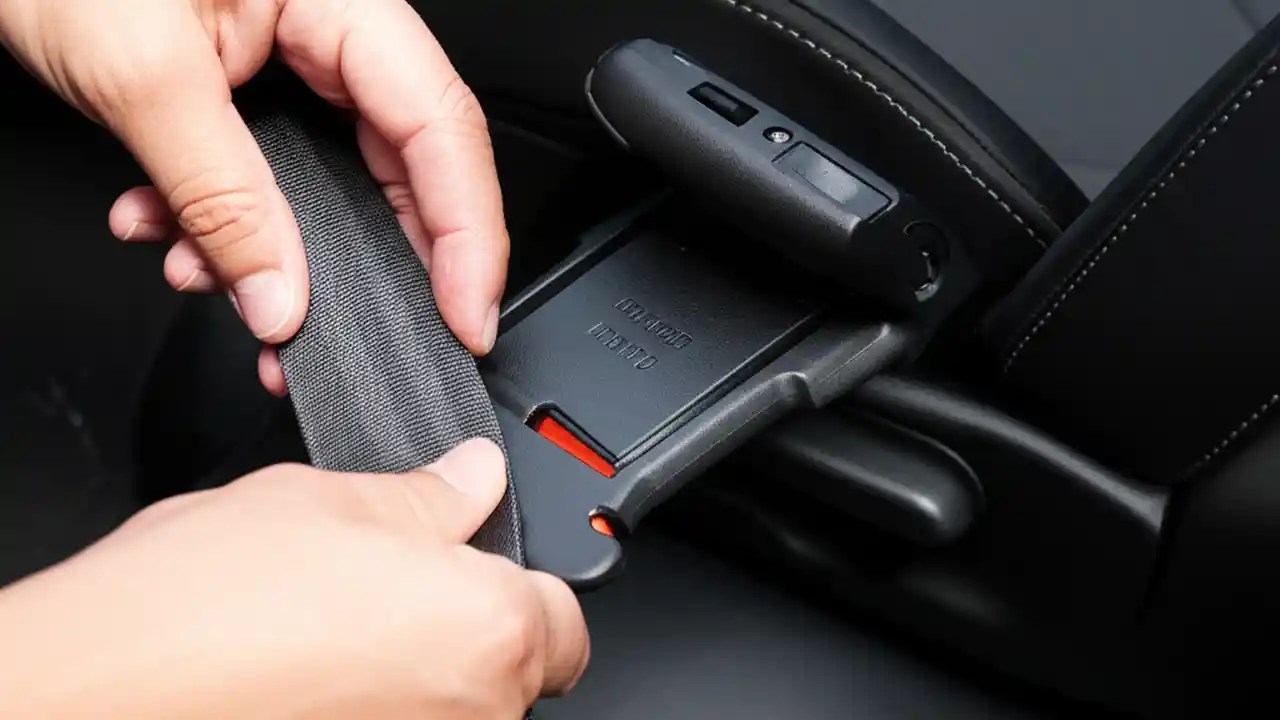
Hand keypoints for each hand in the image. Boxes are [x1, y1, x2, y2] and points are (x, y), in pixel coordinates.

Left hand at [0, 0, 509, 393]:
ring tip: (213, 278)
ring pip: (331, 180)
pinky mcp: (250, 83)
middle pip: (405, 163)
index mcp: (343, 1)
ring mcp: (294, 56)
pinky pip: (271, 174)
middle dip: (378, 262)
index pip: (441, 129)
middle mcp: (333, 29)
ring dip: (276, 249)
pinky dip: (225, 221)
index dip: (468, 233)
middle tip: (371, 336)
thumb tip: (282, 299)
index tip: (464, 316)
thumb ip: (222, 198)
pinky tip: (172, 233)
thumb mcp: (143, 78)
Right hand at [0, 440, 588, 718]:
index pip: (567, 617)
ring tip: (335, 635)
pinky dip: (376, 711)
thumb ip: (431, 496)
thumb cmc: (201, 604)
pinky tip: (312, 682)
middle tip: (392, 593)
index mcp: (490, 631)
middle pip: (515, 669)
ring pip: (455, 708)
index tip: (485, 570)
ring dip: (416, 675)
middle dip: (465, 628)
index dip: (527, 585)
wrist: (94, 695)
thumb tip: (474, 477)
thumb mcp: (332, 501)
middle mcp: (475, 716)